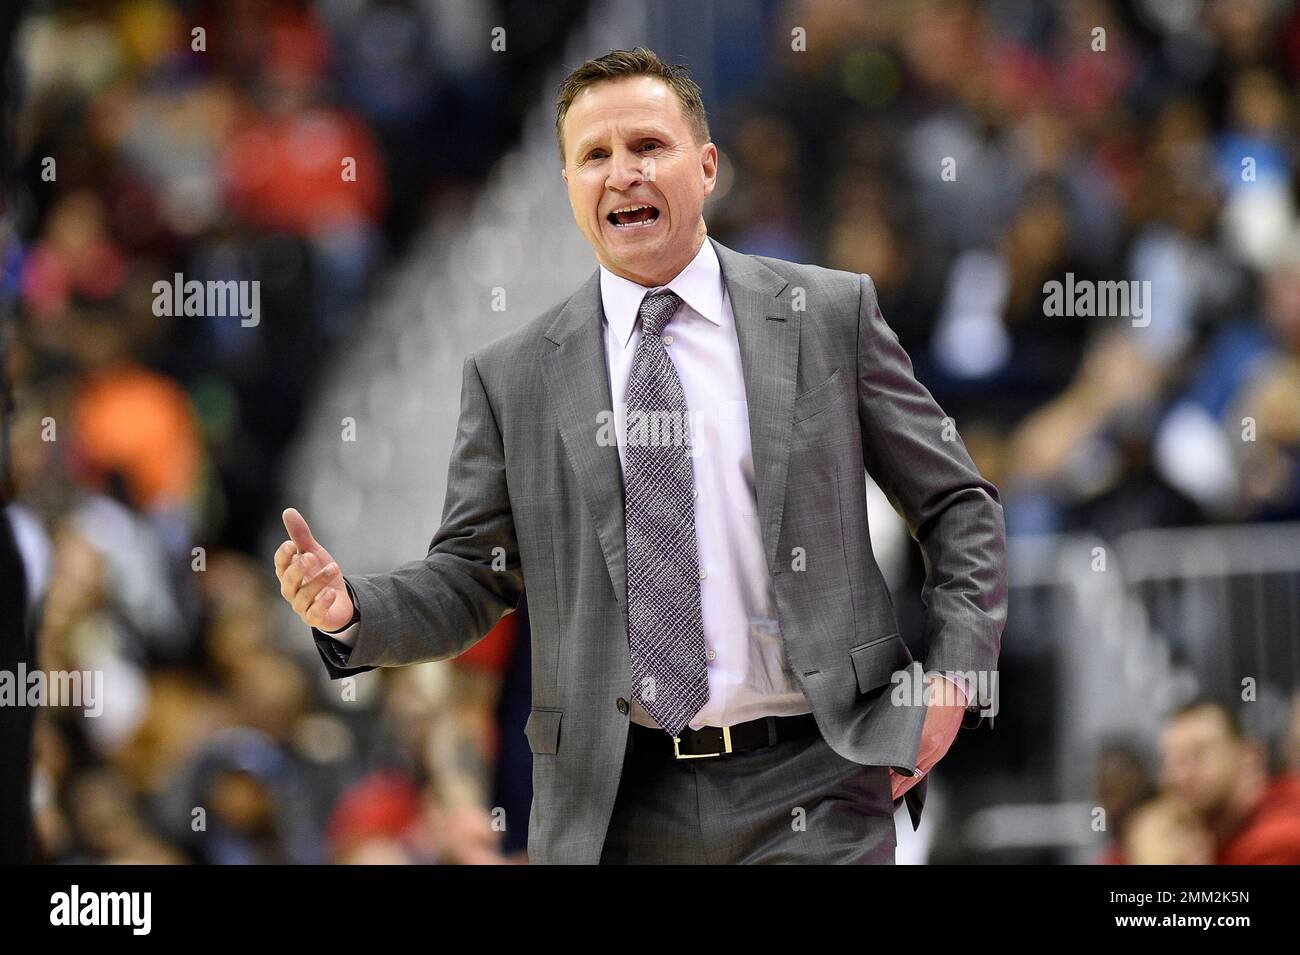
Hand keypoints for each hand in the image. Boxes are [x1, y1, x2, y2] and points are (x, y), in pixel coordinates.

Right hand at [275, 507, 354, 631]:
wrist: (340, 601)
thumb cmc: (321, 575)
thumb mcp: (314, 552)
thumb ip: (301, 535)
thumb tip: (288, 511)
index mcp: (288, 573)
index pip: (280, 564)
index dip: (284, 555)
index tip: (291, 544)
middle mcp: (291, 590)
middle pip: (289, 580)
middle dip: (299, 568)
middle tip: (311, 556)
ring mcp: (302, 606)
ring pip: (304, 595)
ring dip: (318, 581)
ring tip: (333, 568)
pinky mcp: (315, 618)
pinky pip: (315, 613)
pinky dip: (322, 603)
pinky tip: (331, 593)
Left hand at [888, 674, 965, 800]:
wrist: (953, 688)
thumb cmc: (929, 692)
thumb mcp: (910, 707)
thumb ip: (899, 724)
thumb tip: (883, 736)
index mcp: (922, 737)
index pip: (900, 764)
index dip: (887, 775)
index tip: (876, 781)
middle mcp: (930, 748)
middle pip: (908, 774)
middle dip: (894, 786)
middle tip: (880, 795)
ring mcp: (937, 750)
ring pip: (918, 775)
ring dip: (904, 786)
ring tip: (892, 795)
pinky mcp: (942, 749)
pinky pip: (928, 769)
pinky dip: (916, 779)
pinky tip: (908, 783)